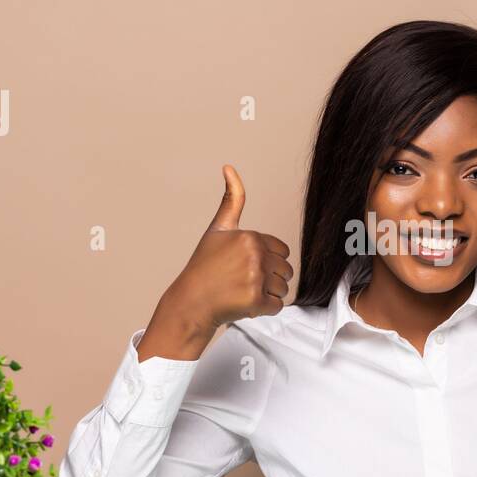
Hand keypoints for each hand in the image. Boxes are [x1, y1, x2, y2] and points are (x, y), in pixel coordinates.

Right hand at [137, 165, 292, 361]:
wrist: (191, 301)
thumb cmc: (205, 266)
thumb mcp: (218, 229)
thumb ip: (231, 200)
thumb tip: (229, 167)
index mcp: (250, 236)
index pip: (282, 251)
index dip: (267, 260)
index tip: (246, 265)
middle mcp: (255, 255)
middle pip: (286, 270)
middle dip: (269, 278)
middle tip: (244, 281)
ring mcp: (255, 278)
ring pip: (283, 288)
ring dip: (268, 294)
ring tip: (243, 291)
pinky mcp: (256, 300)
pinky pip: (277, 305)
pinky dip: (264, 309)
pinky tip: (245, 303)